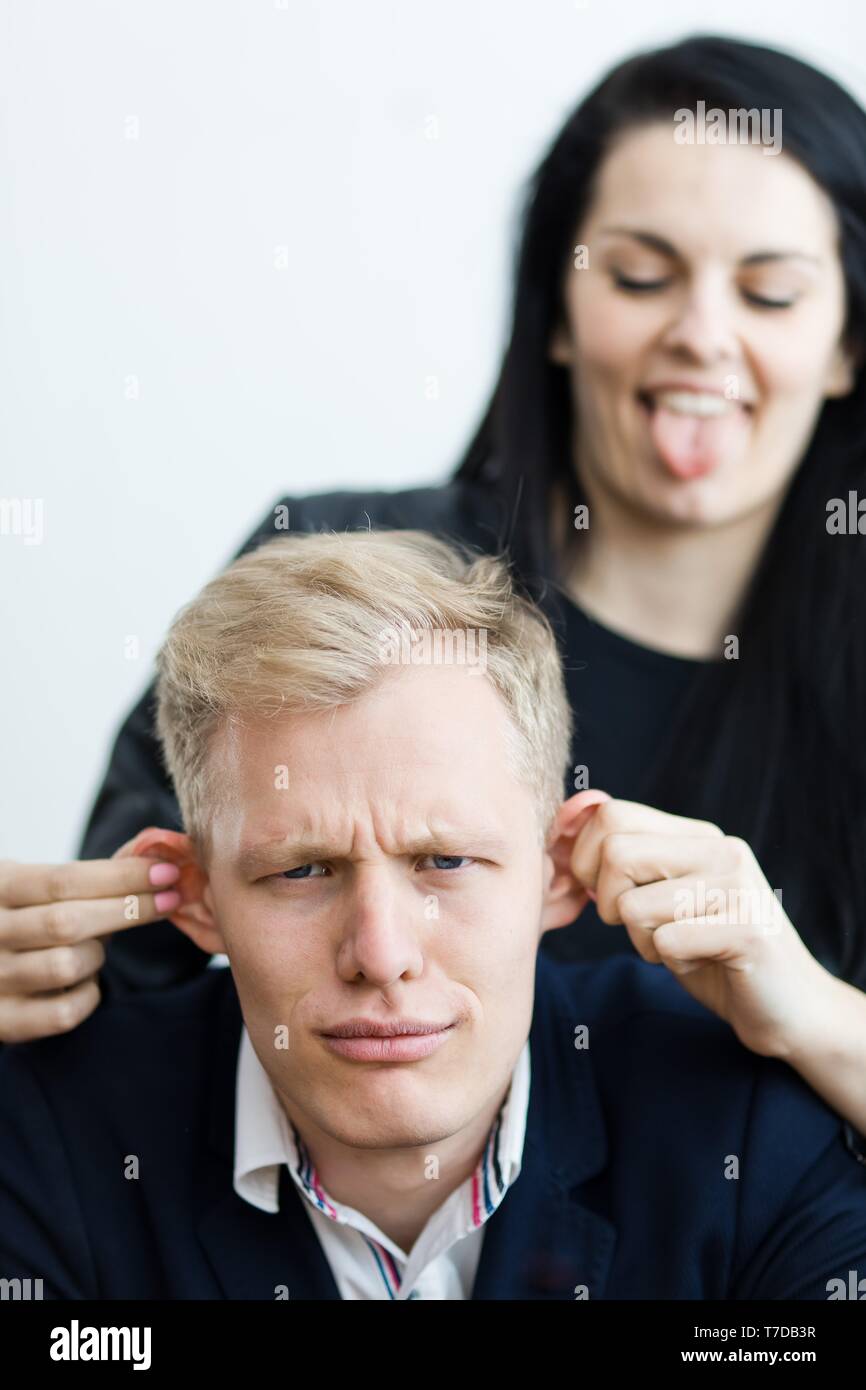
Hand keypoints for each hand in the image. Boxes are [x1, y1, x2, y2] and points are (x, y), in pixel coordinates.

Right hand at [0, 828, 190, 1042]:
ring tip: (96, 944)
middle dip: (128, 909)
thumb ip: (85, 875)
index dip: (122, 876)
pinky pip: (63, 1013)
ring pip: (66, 966)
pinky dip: (88, 996)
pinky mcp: (3, 1021)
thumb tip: (155, 858)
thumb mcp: (32, 883)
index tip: (166, 872)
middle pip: (68, 922)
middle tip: (169, 899)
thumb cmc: (17, 916)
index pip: (65, 881)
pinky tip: (85, 980)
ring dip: (97, 955)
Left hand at [568, 794, 826, 1058]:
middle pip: (616, 852)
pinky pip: (667, 942)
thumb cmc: (711, 951)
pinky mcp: (748, 931)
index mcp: (696, 835)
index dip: (585, 858)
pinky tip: (703, 961)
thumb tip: (569, 820)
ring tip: (681, 945)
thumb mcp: (662, 896)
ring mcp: (737, 886)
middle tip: (637, 924)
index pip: (612, 814)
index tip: (602, 892)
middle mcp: (719, 850)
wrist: (786, 1005)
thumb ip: (626, 860)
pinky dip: (671, 961)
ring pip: (634, 905)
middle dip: (606, 901)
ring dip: (643, 940)